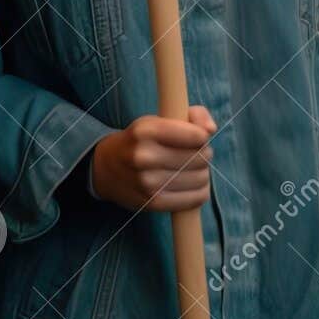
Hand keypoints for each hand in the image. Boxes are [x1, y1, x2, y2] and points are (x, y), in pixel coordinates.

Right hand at [90, 107, 215, 213]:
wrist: (106, 168)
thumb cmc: (141, 140)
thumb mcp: (159, 118)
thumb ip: (192, 115)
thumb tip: (211, 129)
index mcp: (146, 130)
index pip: (197, 136)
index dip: (202, 137)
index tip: (196, 138)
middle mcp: (144, 157)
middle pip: (200, 157)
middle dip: (204, 154)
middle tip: (193, 154)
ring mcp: (147, 182)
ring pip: (200, 178)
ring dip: (203, 174)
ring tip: (192, 169)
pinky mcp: (152, 203)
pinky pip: (194, 199)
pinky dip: (200, 192)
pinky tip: (193, 185)